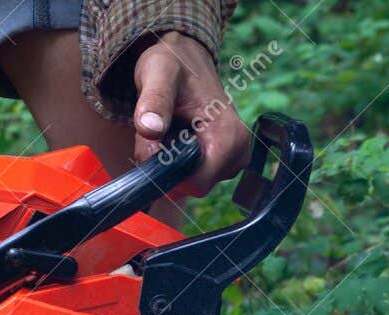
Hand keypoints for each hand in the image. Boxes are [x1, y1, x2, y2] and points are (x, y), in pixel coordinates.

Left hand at [131, 31, 252, 197]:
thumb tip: (149, 129)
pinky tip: (181, 135)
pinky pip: (202, 174)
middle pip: (196, 184)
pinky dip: (184, 160)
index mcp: (228, 136)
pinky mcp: (231, 158)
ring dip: (175, 162)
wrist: (187, 56)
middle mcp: (239, 151)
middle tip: (158, 134)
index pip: (198, 184)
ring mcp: (237, 157)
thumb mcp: (157, 75)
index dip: (169, 173)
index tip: (152, 148)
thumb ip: (154, 102)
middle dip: (170, 167)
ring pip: (197, 181)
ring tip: (171, 129)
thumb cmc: (172, 63)